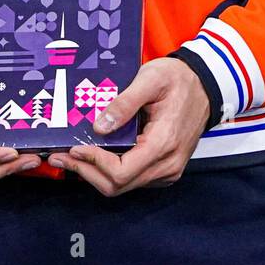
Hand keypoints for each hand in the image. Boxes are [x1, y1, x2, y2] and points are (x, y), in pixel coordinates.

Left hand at [49, 56, 210, 196]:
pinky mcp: (165, 168)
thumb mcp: (151, 79)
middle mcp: (167, 165)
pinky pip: (132, 179)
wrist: (206, 85)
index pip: (121, 171)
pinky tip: (93, 155)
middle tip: (58, 158)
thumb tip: (98, 128)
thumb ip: (125, 103)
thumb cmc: (178, 78)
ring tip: (69, 157)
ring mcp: (168, 170)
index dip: (92, 163)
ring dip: (94, 174)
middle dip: (86, 172)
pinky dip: (109, 171)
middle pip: (118, 185)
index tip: (72, 148)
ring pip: (124, 186)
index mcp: (164, 143)